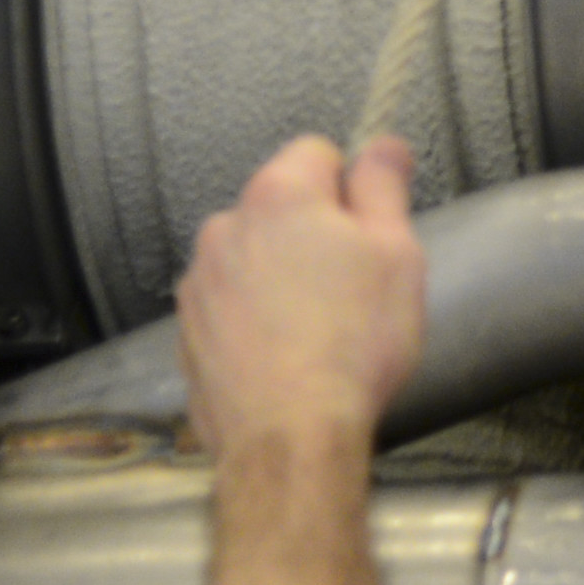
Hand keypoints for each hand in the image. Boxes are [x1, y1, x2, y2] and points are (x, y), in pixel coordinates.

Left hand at [178, 134, 430, 457]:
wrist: (290, 438)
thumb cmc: (352, 345)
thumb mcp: (397, 254)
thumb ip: (384, 186)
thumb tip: (383, 145)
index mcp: (278, 195)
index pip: (317, 152)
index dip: (352, 188)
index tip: (372, 230)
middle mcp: (226, 227)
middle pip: (280, 208)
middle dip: (314, 235)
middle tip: (352, 288)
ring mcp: (198, 283)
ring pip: (252, 259)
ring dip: (279, 278)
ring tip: (317, 332)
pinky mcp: (186, 333)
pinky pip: (229, 307)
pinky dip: (253, 322)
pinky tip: (285, 359)